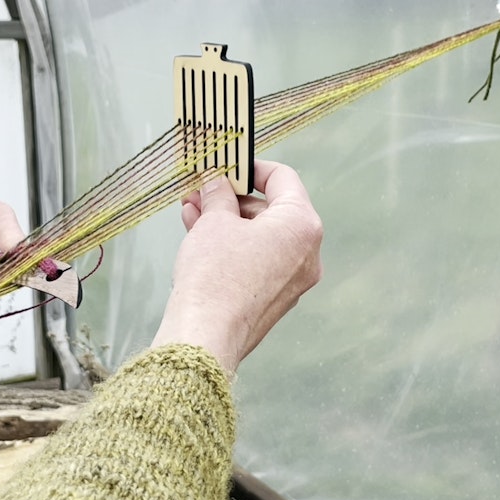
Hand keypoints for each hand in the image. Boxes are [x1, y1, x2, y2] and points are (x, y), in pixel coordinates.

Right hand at [151, 160, 322, 372]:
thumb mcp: (214, 222)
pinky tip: (199, 236)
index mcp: (302, 226)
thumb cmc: (215, 277)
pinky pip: (257, 261)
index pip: (282, 178)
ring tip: (191, 211)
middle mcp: (307, 253)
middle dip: (232, 198)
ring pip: (260, 237)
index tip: (227, 164)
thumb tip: (217, 182)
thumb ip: (219, 195)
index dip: (251, 166)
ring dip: (227, 221)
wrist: (206, 336)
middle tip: (201, 190)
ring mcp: (293, 280)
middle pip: (271, 210)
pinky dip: (233, 247)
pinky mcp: (275, 299)